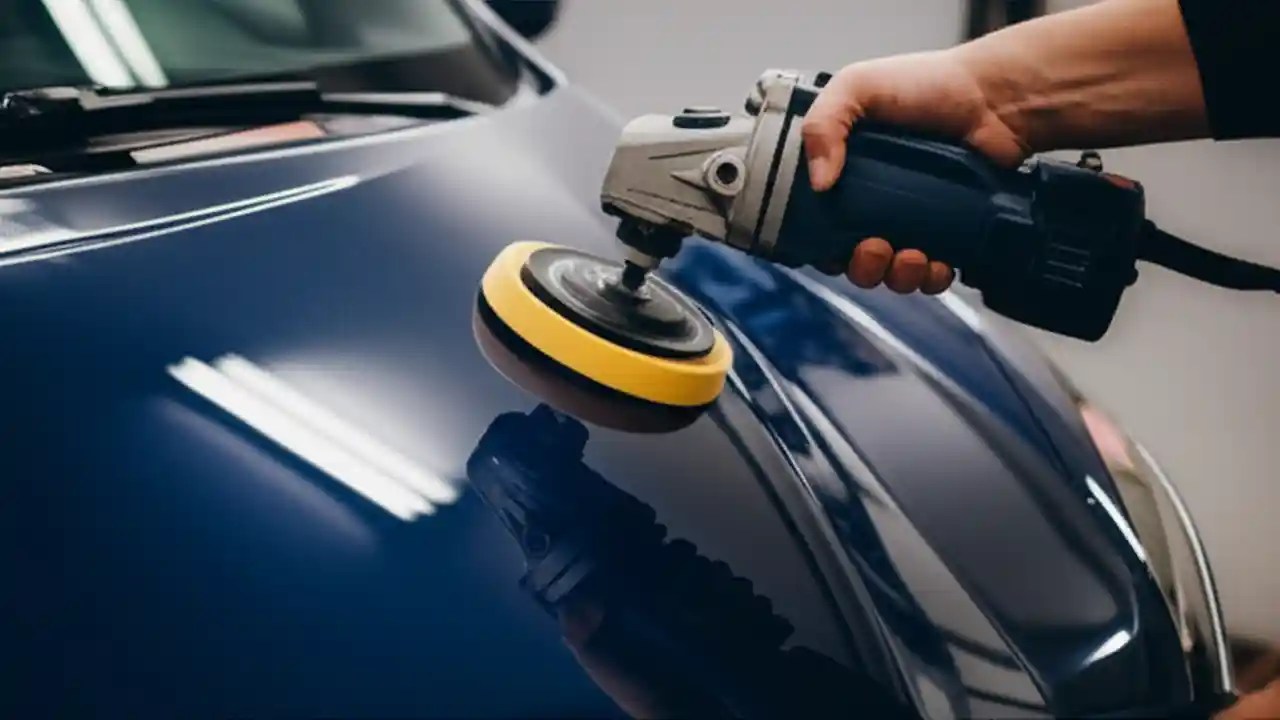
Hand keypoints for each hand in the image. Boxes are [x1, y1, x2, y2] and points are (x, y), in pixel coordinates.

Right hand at [802, 48, 1030, 294]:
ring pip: (892, 273)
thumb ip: (822, 124)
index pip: (818, 226)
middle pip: (852, 260)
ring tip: (910, 256)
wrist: (995, 97)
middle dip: (860, 267)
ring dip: (895, 277)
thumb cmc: (927, 85)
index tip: (830, 246)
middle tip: (873, 248)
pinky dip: (930, 278)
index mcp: (846, 174)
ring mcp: (913, 222)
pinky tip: (936, 264)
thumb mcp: (857, 86)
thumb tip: (818, 184)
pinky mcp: (949, 234)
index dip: (819, 245)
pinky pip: (932, 274)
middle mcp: (875, 204)